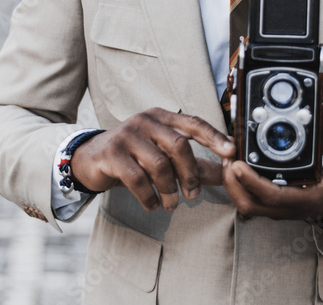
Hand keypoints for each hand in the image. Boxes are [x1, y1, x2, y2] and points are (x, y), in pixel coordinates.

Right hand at [70, 107, 236, 211]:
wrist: (91, 159)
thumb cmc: (133, 156)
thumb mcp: (163, 155)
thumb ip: (194, 163)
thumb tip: (225, 172)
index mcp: (162, 117)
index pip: (193, 123)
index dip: (214, 137)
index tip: (231, 152)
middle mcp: (145, 121)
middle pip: (179, 145)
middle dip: (190, 174)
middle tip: (193, 195)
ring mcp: (127, 135)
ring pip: (159, 164)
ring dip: (170, 190)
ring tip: (171, 204)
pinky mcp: (112, 154)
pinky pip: (138, 179)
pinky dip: (149, 197)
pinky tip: (153, 205)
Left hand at [223, 115, 322, 221]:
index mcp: (305, 199)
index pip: (273, 196)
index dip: (252, 182)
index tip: (237, 164)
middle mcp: (287, 209)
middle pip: (250, 204)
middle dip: (232, 182)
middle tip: (226, 158)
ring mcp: (276, 210)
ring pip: (245, 204)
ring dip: (231, 183)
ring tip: (227, 158)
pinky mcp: (269, 206)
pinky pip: (247, 199)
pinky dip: (236, 184)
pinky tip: (233, 164)